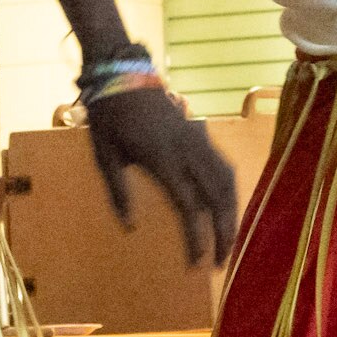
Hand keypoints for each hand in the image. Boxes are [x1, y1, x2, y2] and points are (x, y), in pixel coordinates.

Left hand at [85, 87, 237, 265]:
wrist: (121, 74)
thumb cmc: (108, 117)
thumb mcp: (104, 156)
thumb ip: (119, 191)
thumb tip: (130, 226)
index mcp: (162, 158)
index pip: (189, 206)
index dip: (197, 237)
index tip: (197, 261)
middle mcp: (187, 149)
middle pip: (218, 196)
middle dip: (224, 231)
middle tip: (221, 262)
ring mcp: (198, 138)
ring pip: (227, 180)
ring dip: (232, 212)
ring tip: (228, 240)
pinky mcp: (201, 132)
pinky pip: (224, 165)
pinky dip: (230, 190)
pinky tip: (227, 207)